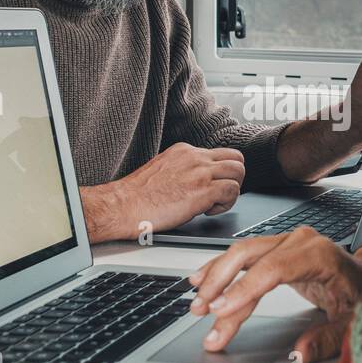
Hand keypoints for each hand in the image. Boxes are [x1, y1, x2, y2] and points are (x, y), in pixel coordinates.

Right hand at [83, 143, 244, 240]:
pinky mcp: (203, 190)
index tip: (211, 186)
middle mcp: (195, 157)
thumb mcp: (162, 170)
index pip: (219, 154)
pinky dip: (225, 204)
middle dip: (233, 178)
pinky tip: (207, 211)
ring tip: (213, 204)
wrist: (122, 206)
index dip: (220, 172)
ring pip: (238, 172)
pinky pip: (232, 191)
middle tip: (219, 195)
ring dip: (231, 191)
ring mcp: (200, 172)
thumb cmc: (136, 196)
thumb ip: (182, 169)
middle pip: (236, 158)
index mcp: (184, 151)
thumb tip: (195, 180)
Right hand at [187, 226, 361, 357]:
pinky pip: (245, 256)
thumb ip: (326, 340)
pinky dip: (222, 269)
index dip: (243, 290)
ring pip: (241, 254)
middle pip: (248, 257)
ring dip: (216, 278)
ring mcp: (287, 242)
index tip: (220, 310)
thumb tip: (298, 357)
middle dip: (220, 286)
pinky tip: (203, 279)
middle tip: (201, 313)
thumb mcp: (353, 321)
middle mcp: (299, 242)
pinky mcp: (278, 249)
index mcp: (318, 254)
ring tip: (196, 303)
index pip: (271, 269)